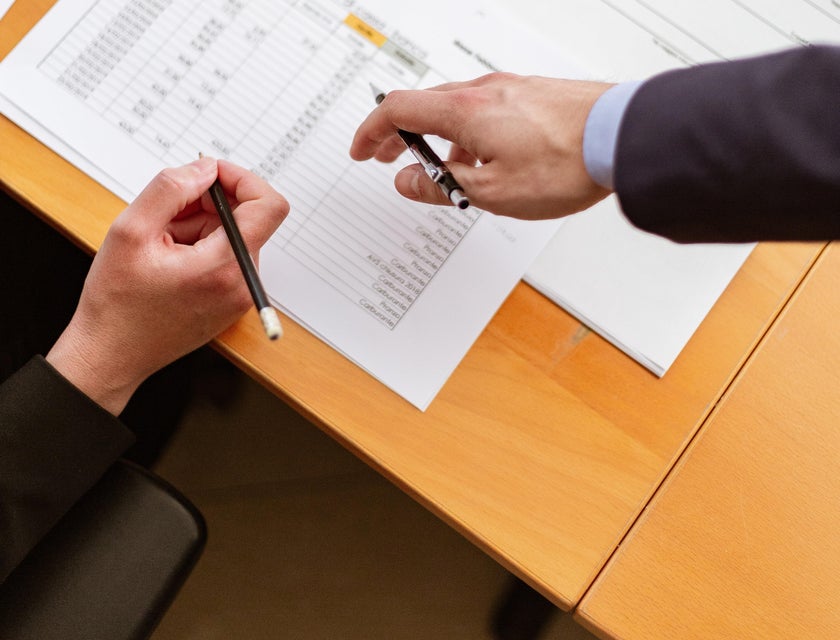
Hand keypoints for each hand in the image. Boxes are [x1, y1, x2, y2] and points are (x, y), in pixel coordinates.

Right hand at [46, 157, 287, 414]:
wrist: (112, 355)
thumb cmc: (117, 302)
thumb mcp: (130, 231)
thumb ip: (171, 188)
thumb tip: (205, 168)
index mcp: (225, 265)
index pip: (269, 206)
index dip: (242, 179)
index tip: (209, 174)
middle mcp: (243, 282)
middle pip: (245, 218)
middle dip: (207, 204)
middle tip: (165, 215)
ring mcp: (240, 295)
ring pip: (232, 235)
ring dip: (198, 226)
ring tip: (159, 244)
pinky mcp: (231, 300)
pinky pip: (225, 256)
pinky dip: (199, 245)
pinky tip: (167, 259)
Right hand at [350, 72, 613, 219]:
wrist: (622, 138)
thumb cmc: (564, 163)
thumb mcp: (491, 191)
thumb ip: (441, 187)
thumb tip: (407, 182)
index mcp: (464, 112)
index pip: (398, 110)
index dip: (372, 132)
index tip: (361, 151)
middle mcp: (484, 92)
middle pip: (424, 106)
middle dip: (399, 134)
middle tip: (386, 156)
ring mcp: (510, 90)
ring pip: (456, 109)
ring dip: (436, 137)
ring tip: (438, 168)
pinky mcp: (532, 97)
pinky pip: (485, 111)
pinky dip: (466, 132)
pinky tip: (482, 157)